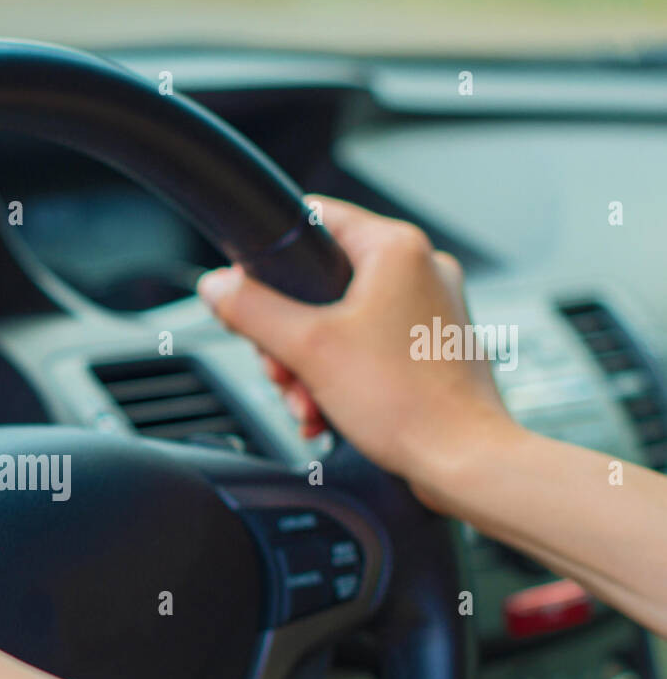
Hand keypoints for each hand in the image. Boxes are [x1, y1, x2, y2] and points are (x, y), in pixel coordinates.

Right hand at [198, 196, 518, 508]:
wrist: (462, 460)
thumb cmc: (409, 403)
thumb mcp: (307, 349)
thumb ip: (252, 311)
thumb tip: (217, 287)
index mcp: (396, 249)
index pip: (315, 219)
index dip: (271, 257)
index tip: (249, 291)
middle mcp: (420, 270)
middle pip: (321, 282)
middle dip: (288, 335)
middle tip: (281, 368)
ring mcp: (429, 310)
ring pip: (341, 321)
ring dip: (308, 365)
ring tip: (306, 400)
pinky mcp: (430, 348)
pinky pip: (367, 348)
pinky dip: (338, 377)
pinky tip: (326, 410)